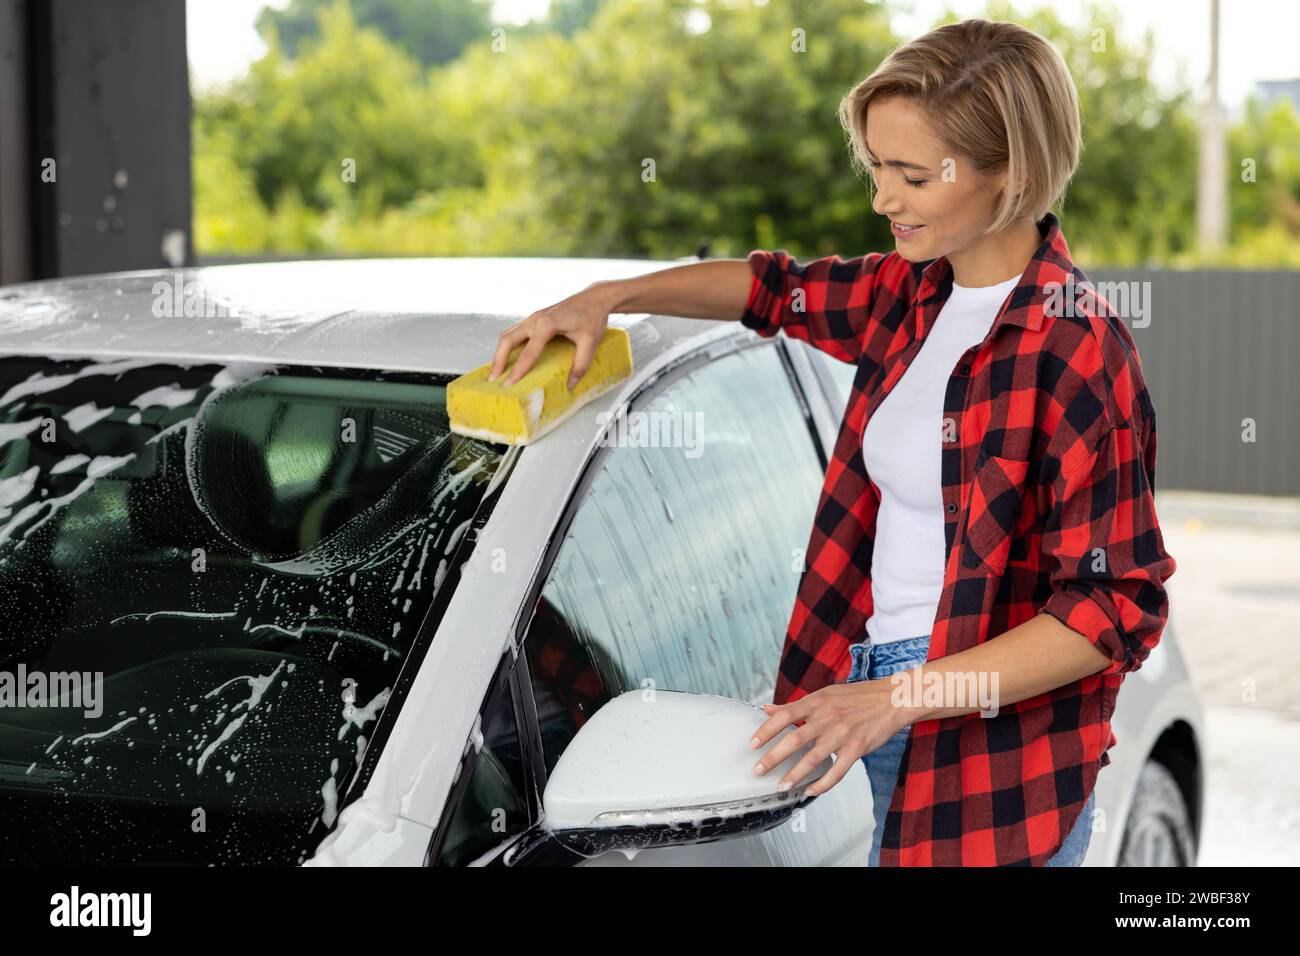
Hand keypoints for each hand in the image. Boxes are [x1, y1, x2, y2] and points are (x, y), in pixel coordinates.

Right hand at [489, 281, 619, 388]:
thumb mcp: (590, 342)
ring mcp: (534, 317)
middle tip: (494, 379)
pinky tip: (508, 356)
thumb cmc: (592, 316)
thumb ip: (581, 364)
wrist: (595, 298)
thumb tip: (570, 384)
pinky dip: (508, 345)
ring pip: (508, 334)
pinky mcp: (536, 318)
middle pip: (507, 339)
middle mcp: (536, 319)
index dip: (518, 369)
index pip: (528, 352)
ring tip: (497, 371)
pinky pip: (515, 331)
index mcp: (547, 324)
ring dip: (500, 352)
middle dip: (498, 360)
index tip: (509, 383)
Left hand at [747, 680, 910, 797]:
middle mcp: (827, 716)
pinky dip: (821, 784)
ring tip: (781, 787)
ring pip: (813, 758)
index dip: (766, 731)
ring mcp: (842, 733)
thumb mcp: (824, 694)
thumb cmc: (858, 697)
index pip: (784, 716)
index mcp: (817, 701)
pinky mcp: (857, 748)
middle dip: (773, 757)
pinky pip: (836, 771)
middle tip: (758, 770)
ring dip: (794, 775)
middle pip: (794, 739)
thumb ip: (796, 706)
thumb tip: (768, 709)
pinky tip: (810, 790)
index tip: (752, 744)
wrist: (892, 699)